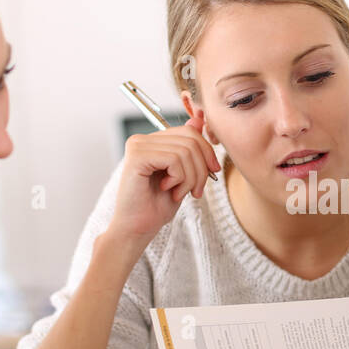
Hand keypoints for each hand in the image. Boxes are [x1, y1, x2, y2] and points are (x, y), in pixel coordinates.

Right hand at [108, 110, 220, 241]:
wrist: (138, 228)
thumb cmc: (157, 205)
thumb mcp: (183, 174)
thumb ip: (188, 149)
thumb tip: (198, 120)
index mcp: (152, 141)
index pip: (190, 131)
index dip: (207, 151)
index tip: (212, 172)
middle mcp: (142, 139)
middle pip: (190, 139)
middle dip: (201, 168)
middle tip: (195, 191)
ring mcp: (138, 146)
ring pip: (185, 151)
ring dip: (190, 178)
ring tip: (179, 193)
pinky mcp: (136, 157)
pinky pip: (174, 159)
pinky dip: (179, 178)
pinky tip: (168, 189)